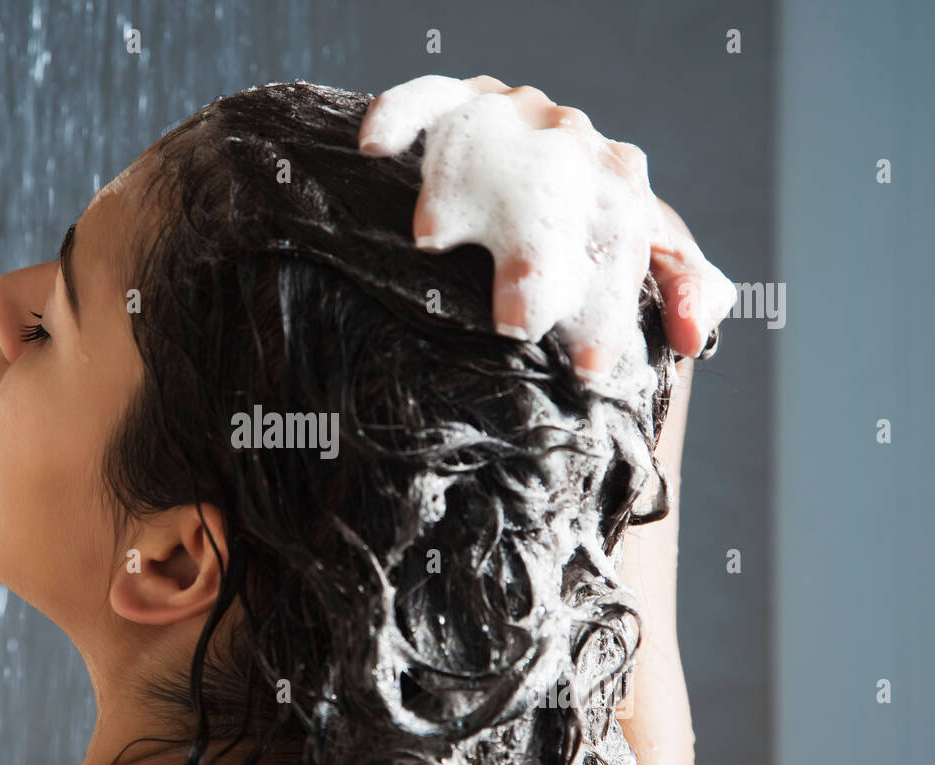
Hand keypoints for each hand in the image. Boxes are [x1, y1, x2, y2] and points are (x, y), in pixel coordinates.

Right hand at [359, 75, 735, 378]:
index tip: (586, 367)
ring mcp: (513, 117)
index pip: (623, 243)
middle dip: (536, 256)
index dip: (608, 306)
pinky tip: (376, 145)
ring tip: (436, 240)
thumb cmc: (590, 236)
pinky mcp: (457, 100)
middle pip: (556, 194)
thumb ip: (682, 289)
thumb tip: (689, 335)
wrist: (547, 162)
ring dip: (458, 186)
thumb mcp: (644, 262)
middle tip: (519, 321)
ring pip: (488, 138)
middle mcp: (572, 142)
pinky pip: (427, 96)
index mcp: (622, 183)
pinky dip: (400, 113)